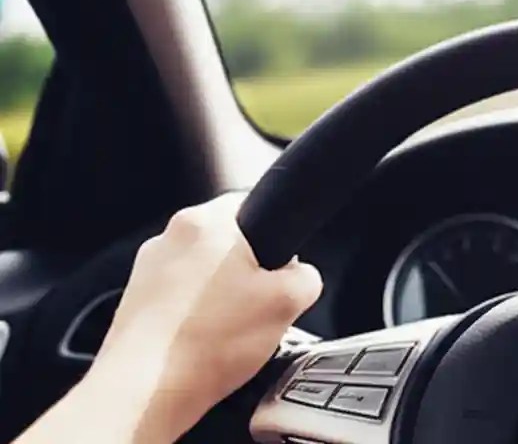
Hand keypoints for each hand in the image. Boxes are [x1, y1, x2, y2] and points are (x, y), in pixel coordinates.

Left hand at [88, 193, 322, 441]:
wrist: (147, 392)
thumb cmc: (207, 343)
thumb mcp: (289, 303)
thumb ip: (307, 275)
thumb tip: (299, 276)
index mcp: (207, 222)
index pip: (256, 202)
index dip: (278, 237)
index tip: (279, 267)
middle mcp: (171, 236)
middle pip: (229, 241)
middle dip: (248, 271)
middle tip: (259, 305)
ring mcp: (147, 268)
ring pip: (203, 271)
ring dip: (219, 294)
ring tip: (227, 330)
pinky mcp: (135, 299)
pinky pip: (179, 297)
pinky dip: (194, 315)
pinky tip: (203, 341)